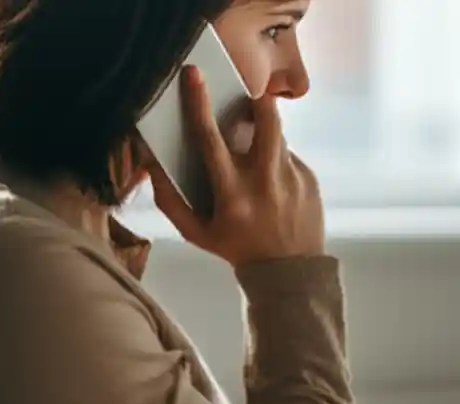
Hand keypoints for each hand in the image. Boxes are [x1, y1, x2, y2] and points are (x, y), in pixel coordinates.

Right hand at [149, 65, 324, 267]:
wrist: (291, 272)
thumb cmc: (236, 248)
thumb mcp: (196, 232)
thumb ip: (169, 198)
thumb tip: (150, 160)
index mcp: (232, 192)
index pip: (210, 139)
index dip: (198, 103)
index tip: (193, 75)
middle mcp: (265, 180)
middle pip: (266, 121)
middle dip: (256, 100)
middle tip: (246, 96)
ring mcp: (292, 178)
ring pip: (277, 136)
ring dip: (263, 135)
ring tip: (254, 154)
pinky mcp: (310, 179)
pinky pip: (288, 158)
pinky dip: (277, 163)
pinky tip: (274, 187)